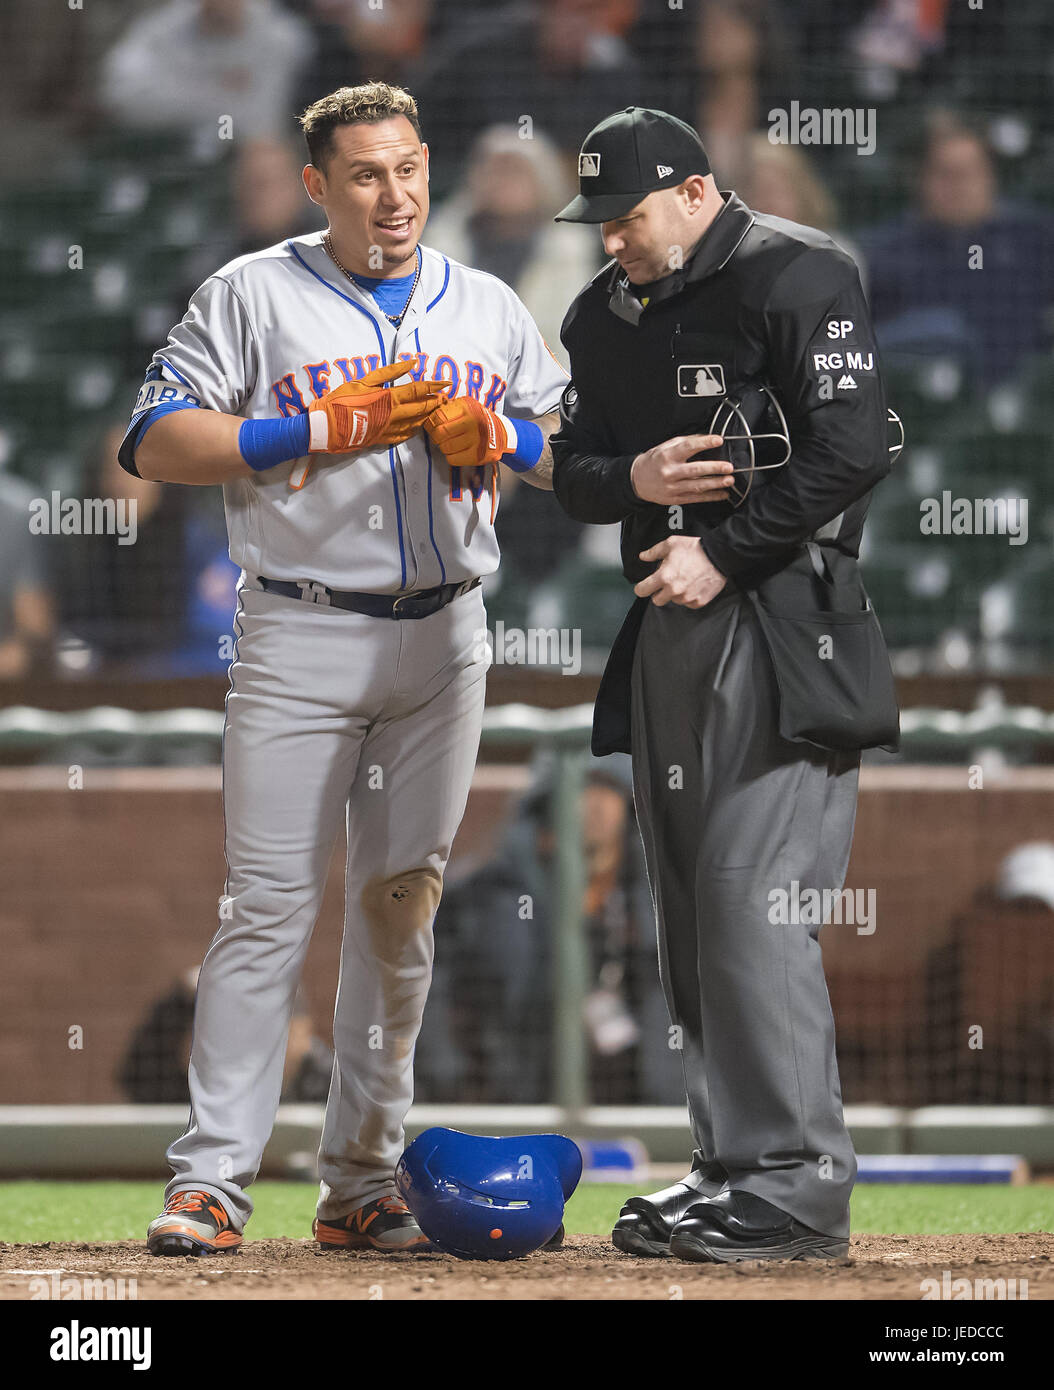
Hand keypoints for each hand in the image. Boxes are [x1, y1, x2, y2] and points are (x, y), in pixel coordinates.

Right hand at [307, 360, 446, 452]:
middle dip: (435, 402)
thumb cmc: (343, 400)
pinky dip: (413, 430)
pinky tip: (417, 427)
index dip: (434, 386)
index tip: (446, 384)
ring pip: (416, 423)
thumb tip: (410, 364)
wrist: (328, 426)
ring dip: (427, 416)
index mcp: (391, 398)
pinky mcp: (383, 439)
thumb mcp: (364, 380)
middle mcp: (395, 415)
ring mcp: (390, 429)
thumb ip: (389, 373)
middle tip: (445, 399)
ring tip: (435, 411)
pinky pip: (404, 435)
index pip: (419, 390)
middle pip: (422, 408)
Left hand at [423, 395, 507, 469]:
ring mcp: (477, 440)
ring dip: (443, 447)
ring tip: (450, 442)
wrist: (500, 433)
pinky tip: (457, 451)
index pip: (438, 416)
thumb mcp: (465, 406)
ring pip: (445, 447)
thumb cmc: (477, 419)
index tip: (432, 425)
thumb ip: (447, 408)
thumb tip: (427, 415)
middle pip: (440, 433)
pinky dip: (451, 456)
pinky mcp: (478, 456)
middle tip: (439, 436)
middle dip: (435, 436)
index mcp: (467, 408)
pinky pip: (452, 459)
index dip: (430, 422)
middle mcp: (473, 423)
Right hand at [630, 434, 733, 504]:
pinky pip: (696, 498)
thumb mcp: (665, 446)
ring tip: (729, 480)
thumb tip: (705, 438)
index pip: (688, 447)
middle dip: (714, 469)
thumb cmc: (654, 462)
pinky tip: (722, 494)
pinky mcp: (675, 498)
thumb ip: (685, 442)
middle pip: (695, 470)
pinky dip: (711, 497)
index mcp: (668, 456)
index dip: (704, 443)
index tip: (718, 440)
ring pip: (697, 486)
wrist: (637, 480)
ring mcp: (672, 487)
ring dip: (716, 484)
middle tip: (728, 467)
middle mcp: (670, 472)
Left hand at [634, 536, 726, 608]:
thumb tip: (643, 556)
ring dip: (675, 593)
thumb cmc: (695, 548)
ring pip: (674, 601)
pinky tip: (693, 585)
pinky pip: (688, 603)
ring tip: (684, 579)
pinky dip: (689, 596)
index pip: (642, 591)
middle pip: (657, 600)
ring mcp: (687, 598)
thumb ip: (654, 552)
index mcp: (664, 577)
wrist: (719, 555)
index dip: (641, 588)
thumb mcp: (671, 544)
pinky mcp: (699, 601)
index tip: (643, 586)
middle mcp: (674, 590)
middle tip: (666, 582)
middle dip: (658, 592)